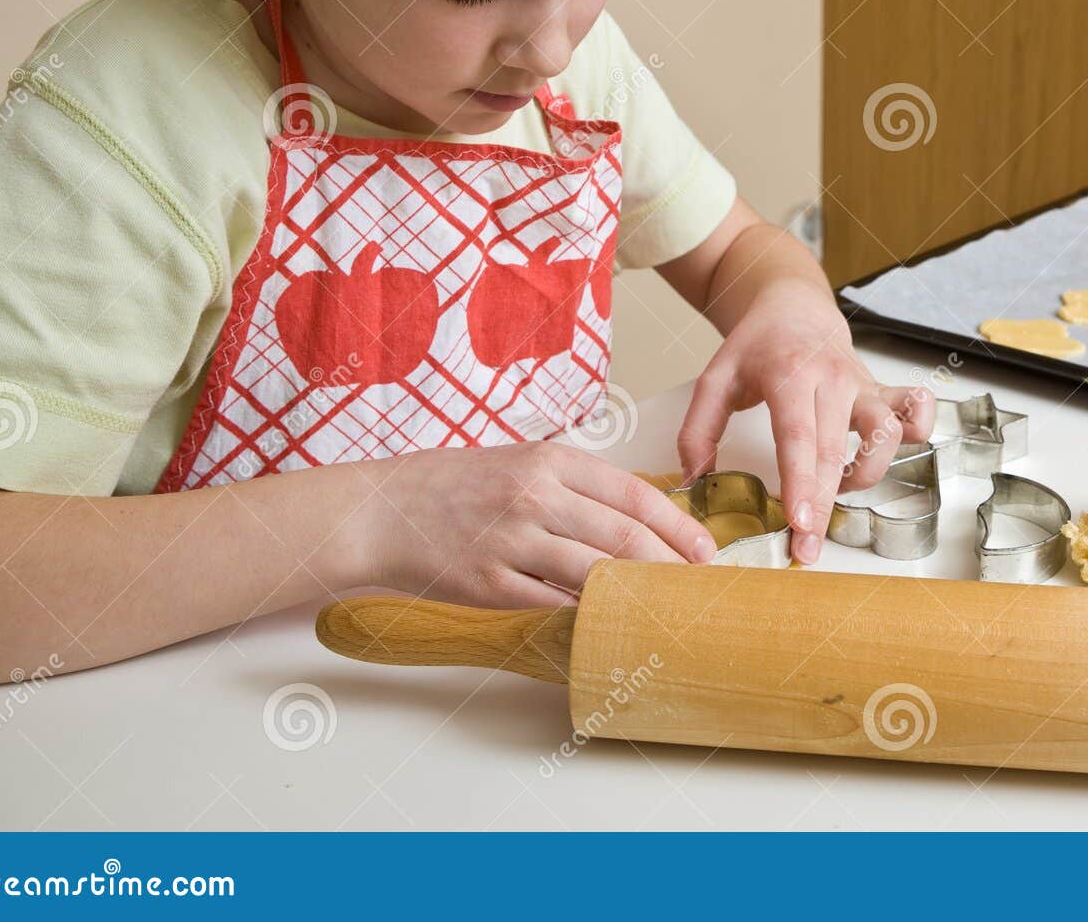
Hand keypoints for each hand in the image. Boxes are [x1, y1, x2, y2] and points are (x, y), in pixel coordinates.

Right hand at [362, 442, 716, 605]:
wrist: (383, 511)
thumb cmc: (456, 486)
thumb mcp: (520, 464)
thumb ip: (575, 488)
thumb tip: (640, 521)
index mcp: (550, 461)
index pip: (634, 494)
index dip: (678, 526)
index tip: (705, 550)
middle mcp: (535, 496)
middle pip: (625, 536)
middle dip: (672, 566)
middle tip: (698, 589)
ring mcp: (512, 541)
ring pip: (597, 573)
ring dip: (638, 597)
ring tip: (664, 612)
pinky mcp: (490, 585)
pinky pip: (554, 605)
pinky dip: (586, 617)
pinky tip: (609, 626)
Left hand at [677, 278, 934, 562]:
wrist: (794, 307)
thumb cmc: (756, 347)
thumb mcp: (715, 379)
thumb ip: (698, 431)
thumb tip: (694, 481)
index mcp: (788, 374)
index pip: (797, 436)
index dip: (800, 482)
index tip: (798, 522)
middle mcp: (831, 379)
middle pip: (835, 450)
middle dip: (823, 504)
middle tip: (806, 549)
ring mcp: (861, 384)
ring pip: (884, 434)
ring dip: (866, 473)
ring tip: (838, 490)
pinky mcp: (881, 389)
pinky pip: (915, 407)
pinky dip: (920, 429)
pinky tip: (900, 448)